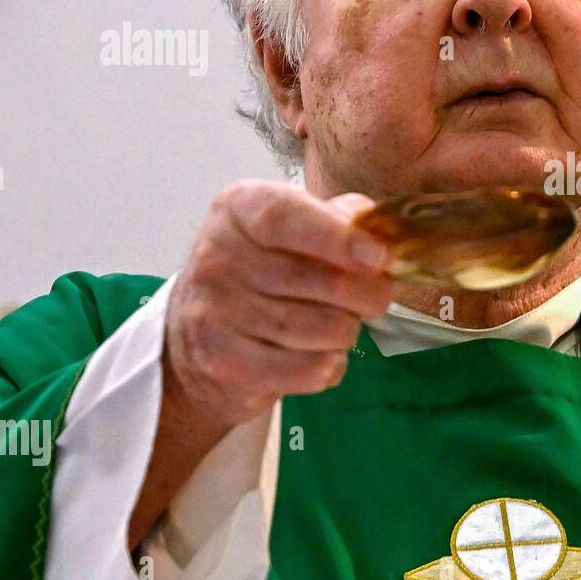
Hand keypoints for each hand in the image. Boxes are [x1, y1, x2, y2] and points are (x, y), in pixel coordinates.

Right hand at [162, 180, 395, 431]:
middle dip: (369, 293)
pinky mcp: (226, 364)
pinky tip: (318, 354)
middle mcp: (218, 257)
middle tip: (373, 296)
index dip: (338, 237)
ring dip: (348, 331)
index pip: (283, 217)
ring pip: (326, 328)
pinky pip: (313, 369)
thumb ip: (342, 219)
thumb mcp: (296, 227)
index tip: (380, 257)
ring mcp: (216, 314)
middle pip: (323, 280)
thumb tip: (382, 240)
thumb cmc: (265, 270)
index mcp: (238, 210)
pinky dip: (331, 365)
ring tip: (334, 324)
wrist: (199, 337)